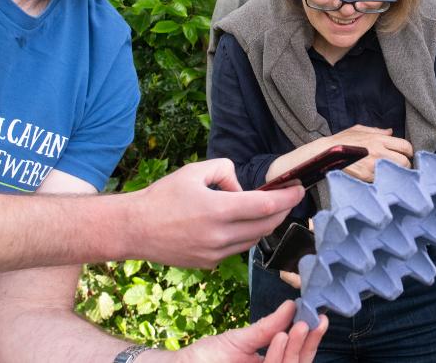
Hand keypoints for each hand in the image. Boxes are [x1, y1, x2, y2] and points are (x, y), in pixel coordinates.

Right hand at [132, 159, 304, 268]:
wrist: (135, 229)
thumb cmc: (162, 197)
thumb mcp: (193, 171)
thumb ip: (224, 171)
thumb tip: (242, 188)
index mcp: (217, 209)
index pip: (266, 206)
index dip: (288, 197)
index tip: (300, 189)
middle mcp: (220, 235)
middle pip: (266, 226)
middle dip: (282, 211)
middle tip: (288, 197)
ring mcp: (215, 253)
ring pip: (254, 239)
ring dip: (264, 224)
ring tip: (262, 209)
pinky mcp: (209, 263)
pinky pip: (237, 249)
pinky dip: (245, 235)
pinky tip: (237, 223)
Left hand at [149, 300, 326, 362]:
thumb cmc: (210, 355)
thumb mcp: (242, 338)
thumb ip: (268, 326)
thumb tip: (291, 305)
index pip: (299, 354)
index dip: (311, 338)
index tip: (320, 317)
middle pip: (300, 362)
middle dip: (308, 343)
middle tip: (311, 321)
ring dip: (295, 347)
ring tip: (296, 327)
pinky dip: (279, 356)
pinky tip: (280, 338)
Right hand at [329, 125, 412, 181]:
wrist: (325, 152)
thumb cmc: (341, 140)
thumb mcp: (359, 130)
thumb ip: (377, 131)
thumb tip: (391, 132)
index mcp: (378, 139)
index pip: (405, 146)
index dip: (408, 151)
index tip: (406, 154)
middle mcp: (378, 152)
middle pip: (405, 162)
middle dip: (405, 164)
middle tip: (399, 165)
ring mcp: (373, 166)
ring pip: (396, 173)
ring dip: (395, 173)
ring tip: (389, 172)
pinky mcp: (366, 177)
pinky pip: (383, 180)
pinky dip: (383, 180)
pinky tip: (378, 177)